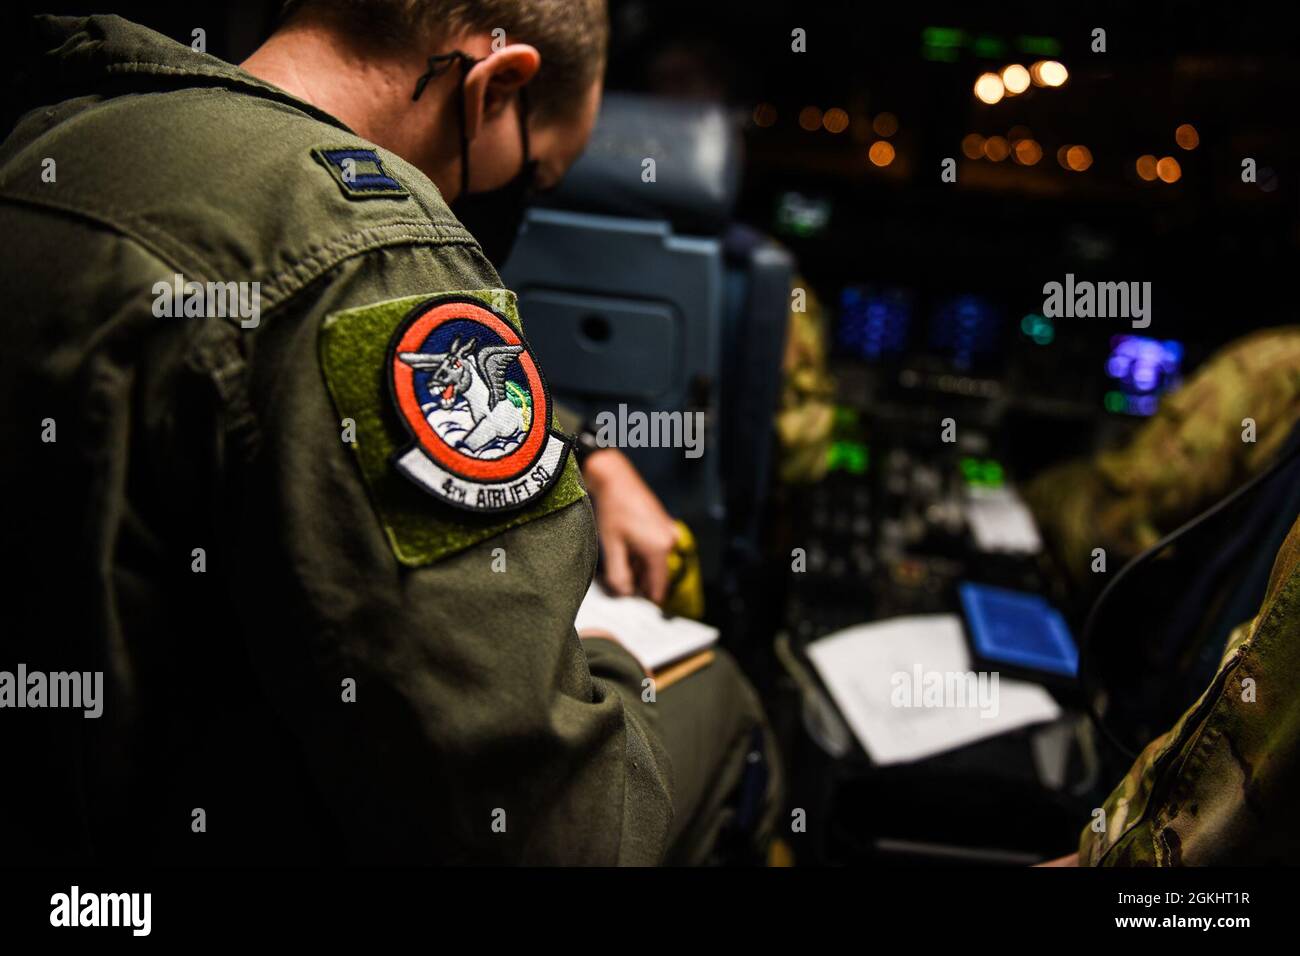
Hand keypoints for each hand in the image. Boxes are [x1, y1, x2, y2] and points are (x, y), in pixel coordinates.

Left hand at [581, 448, 677, 604]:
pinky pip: (656, 547)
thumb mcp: (611, 546)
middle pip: (657, 573)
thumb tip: (625, 593)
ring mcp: (668, 530)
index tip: (638, 607)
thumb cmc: (612, 510)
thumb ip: (619, 574)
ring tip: (620, 566)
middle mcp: (669, 540)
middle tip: (621, 586)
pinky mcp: (663, 523)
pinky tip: (626, 551)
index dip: (647, 598)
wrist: (614, 478)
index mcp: (659, 549)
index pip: (659, 585)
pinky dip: (643, 553)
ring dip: (641, 567)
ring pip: (656, 560)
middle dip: (641, 582)